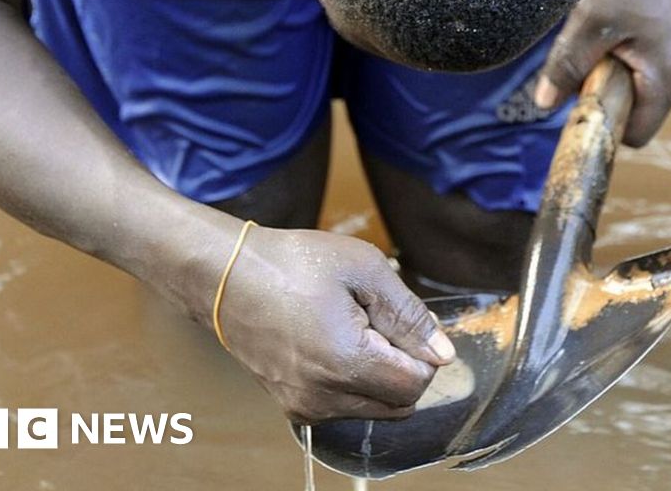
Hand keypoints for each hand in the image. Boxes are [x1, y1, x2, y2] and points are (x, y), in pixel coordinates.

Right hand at [218, 225, 455, 423]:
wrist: (226, 275)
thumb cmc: (293, 263)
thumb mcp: (364, 269)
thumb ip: (410, 315)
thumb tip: (444, 354)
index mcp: (346, 363)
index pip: (417, 383)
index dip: (419, 349)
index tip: (393, 317)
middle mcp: (325, 396)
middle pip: (400, 402)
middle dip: (401, 365)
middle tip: (372, 321)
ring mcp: (306, 406)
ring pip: (374, 407)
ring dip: (377, 375)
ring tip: (348, 329)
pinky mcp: (293, 407)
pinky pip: (345, 406)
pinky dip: (352, 382)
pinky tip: (330, 343)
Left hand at [535, 0, 670, 146]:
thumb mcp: (593, 18)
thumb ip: (567, 64)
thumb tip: (544, 104)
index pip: (635, 134)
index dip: (606, 119)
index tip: (587, 91)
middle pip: (642, 109)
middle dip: (615, 87)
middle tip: (604, 44)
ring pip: (651, 86)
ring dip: (628, 66)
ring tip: (622, 25)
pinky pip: (664, 66)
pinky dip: (644, 53)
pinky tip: (639, 17)